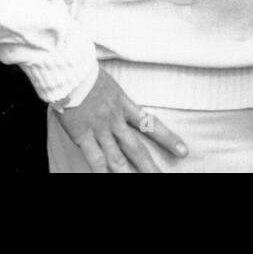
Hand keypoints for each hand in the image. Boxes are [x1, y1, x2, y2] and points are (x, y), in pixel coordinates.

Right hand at [56, 69, 188, 172]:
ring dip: (129, 175)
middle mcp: (115, 120)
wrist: (69, 70)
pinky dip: (102, 172)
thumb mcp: (107, 81)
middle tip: (162, 177)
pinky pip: (95, 159)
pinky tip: (109, 180)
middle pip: (137, 148)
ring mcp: (99, 129)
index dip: (168, 139)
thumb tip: (116, 102)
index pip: (150, 124)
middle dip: (150, 166)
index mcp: (123, 104)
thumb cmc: (84, 71)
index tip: (183, 151)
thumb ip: (114, 97)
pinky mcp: (82, 135)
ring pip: (118, 158)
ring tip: (142, 183)